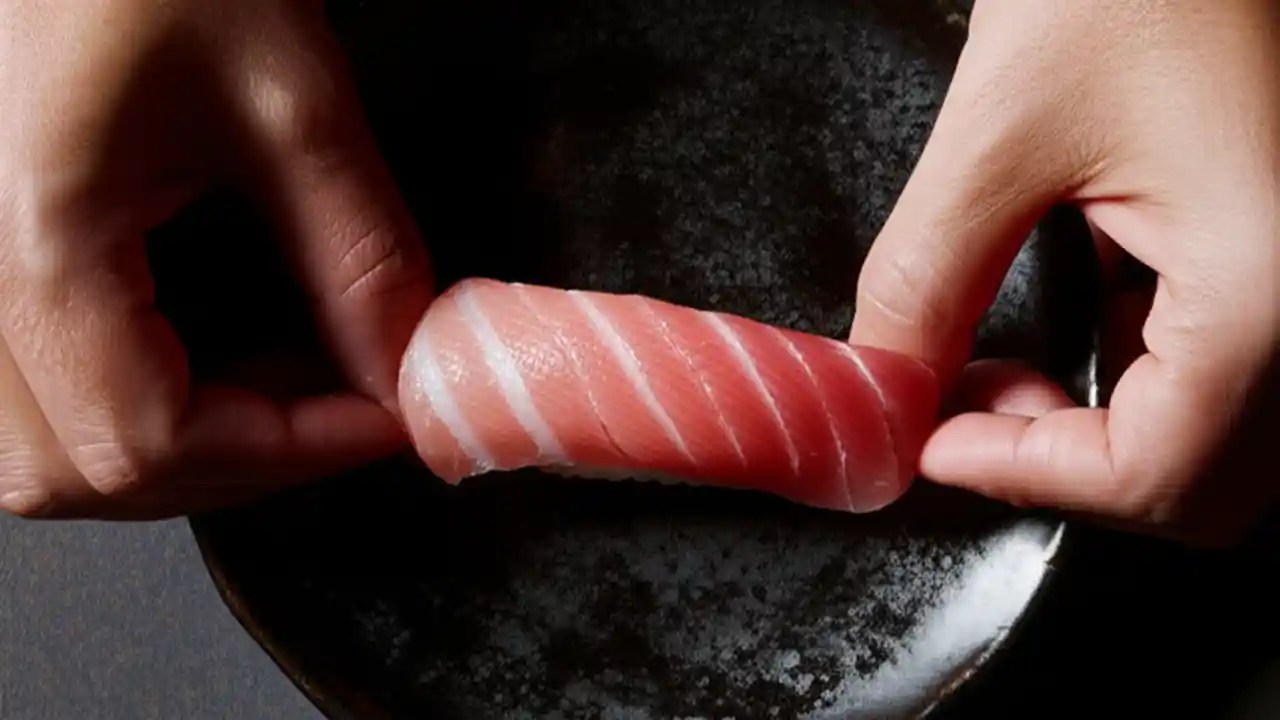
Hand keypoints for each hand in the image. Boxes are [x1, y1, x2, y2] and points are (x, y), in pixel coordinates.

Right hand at [0, 0, 431, 518]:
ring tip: (286, 386)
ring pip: (45, 453)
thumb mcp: (288, 98)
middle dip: (241, 462)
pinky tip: (211, 364)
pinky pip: (35, 397)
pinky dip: (132, 410)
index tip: (383, 420)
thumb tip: (403, 366)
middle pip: (87, 473)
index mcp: (38, 241)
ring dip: (182, 450)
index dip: (289, 450)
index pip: (152, 439)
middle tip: (344, 407)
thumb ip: (357, 251)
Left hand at [851, 0, 1278, 545]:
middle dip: (1067, 468)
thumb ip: (928, 278)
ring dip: (1098, 430)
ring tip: (999, 372)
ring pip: (1213, 436)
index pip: (1153, 474)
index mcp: (1270, 288)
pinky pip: (1221, 364)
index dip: (1022, 475)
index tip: (932, 442)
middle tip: (967, 412)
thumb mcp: (1004, 133)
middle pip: (1199, 484)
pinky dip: (1137, 374)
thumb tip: (882, 379)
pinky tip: (1072, 320)